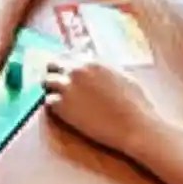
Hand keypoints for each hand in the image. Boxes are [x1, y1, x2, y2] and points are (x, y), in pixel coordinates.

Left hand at [42, 55, 158, 152]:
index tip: (69, 76)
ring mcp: (67, 87)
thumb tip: (97, 70)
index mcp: (92, 61)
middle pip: (52, 65)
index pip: (68, 57)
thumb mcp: (122, 77)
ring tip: (61, 101)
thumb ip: (105, 70)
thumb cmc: (136, 104)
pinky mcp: (61, 106)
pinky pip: (47, 101)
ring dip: (52, 90)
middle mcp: (76, 70)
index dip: (68, 67)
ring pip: (46, 82)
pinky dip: (53, 106)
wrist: (135, 126)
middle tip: (60, 87)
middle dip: (55, 74)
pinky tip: (64, 113)